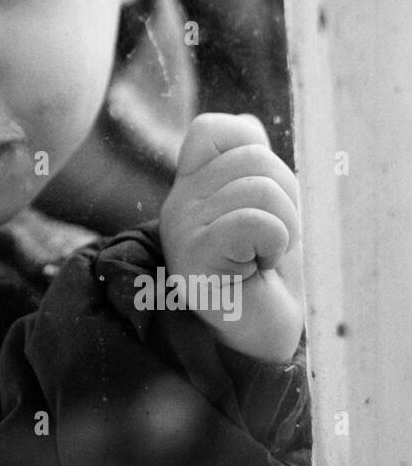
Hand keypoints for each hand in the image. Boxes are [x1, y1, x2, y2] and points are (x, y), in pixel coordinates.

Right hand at [159, 112, 304, 362]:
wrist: (255, 340)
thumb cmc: (260, 277)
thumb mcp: (259, 210)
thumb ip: (249, 168)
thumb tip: (248, 125)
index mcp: (192, 187)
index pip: (212, 129)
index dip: (251, 147)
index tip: (258, 199)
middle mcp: (179, 203)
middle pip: (255, 158)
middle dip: (286, 198)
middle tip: (269, 240)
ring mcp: (183, 231)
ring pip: (262, 190)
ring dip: (284, 228)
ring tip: (263, 257)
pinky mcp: (196, 259)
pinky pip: (257, 223)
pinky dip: (274, 244)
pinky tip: (256, 267)